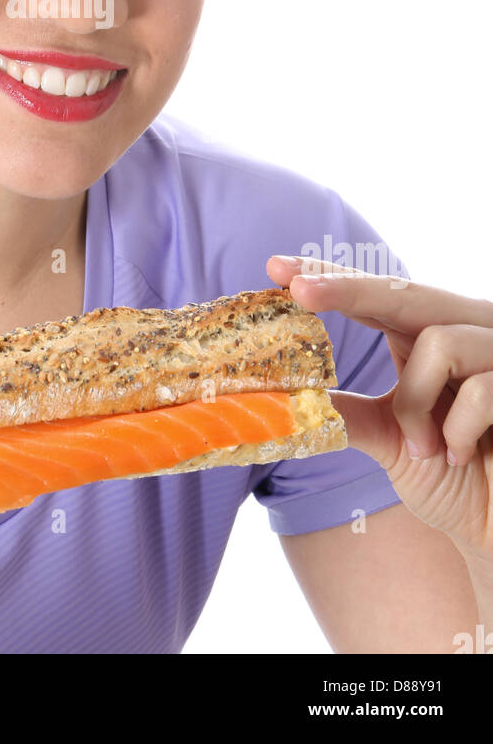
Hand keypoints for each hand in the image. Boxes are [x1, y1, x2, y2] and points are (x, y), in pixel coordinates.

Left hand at [266, 256, 492, 564]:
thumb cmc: (455, 479)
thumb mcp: (391, 441)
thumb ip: (347, 414)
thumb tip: (281, 400)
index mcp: (429, 335)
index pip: (375, 295)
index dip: (329, 277)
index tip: (275, 268)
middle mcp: (466, 328)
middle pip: (403, 291)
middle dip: (347, 288)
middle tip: (298, 288)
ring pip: (439, 342)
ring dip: (419, 404)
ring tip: (427, 446)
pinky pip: (479, 389)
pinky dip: (459, 430)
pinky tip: (465, 454)